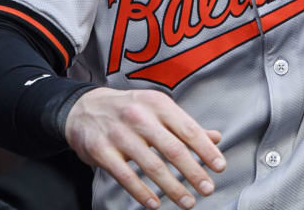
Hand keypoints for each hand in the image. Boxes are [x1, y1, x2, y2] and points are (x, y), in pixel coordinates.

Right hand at [65, 87, 225, 209]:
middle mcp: (139, 116)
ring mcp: (118, 133)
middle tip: (208, 189)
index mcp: (158, 104)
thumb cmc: (128, 110)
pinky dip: (141, 192)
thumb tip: (216, 138)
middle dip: (193, 172)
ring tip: (188, 201)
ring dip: (172, 187)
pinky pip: (125, 176)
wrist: (84, 109)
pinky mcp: (101, 150)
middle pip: (172, 148)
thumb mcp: (157, 109)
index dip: (206, 150)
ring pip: (151, 165)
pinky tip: (155, 204)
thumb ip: (185, 125)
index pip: (188, 129)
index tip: (219, 167)